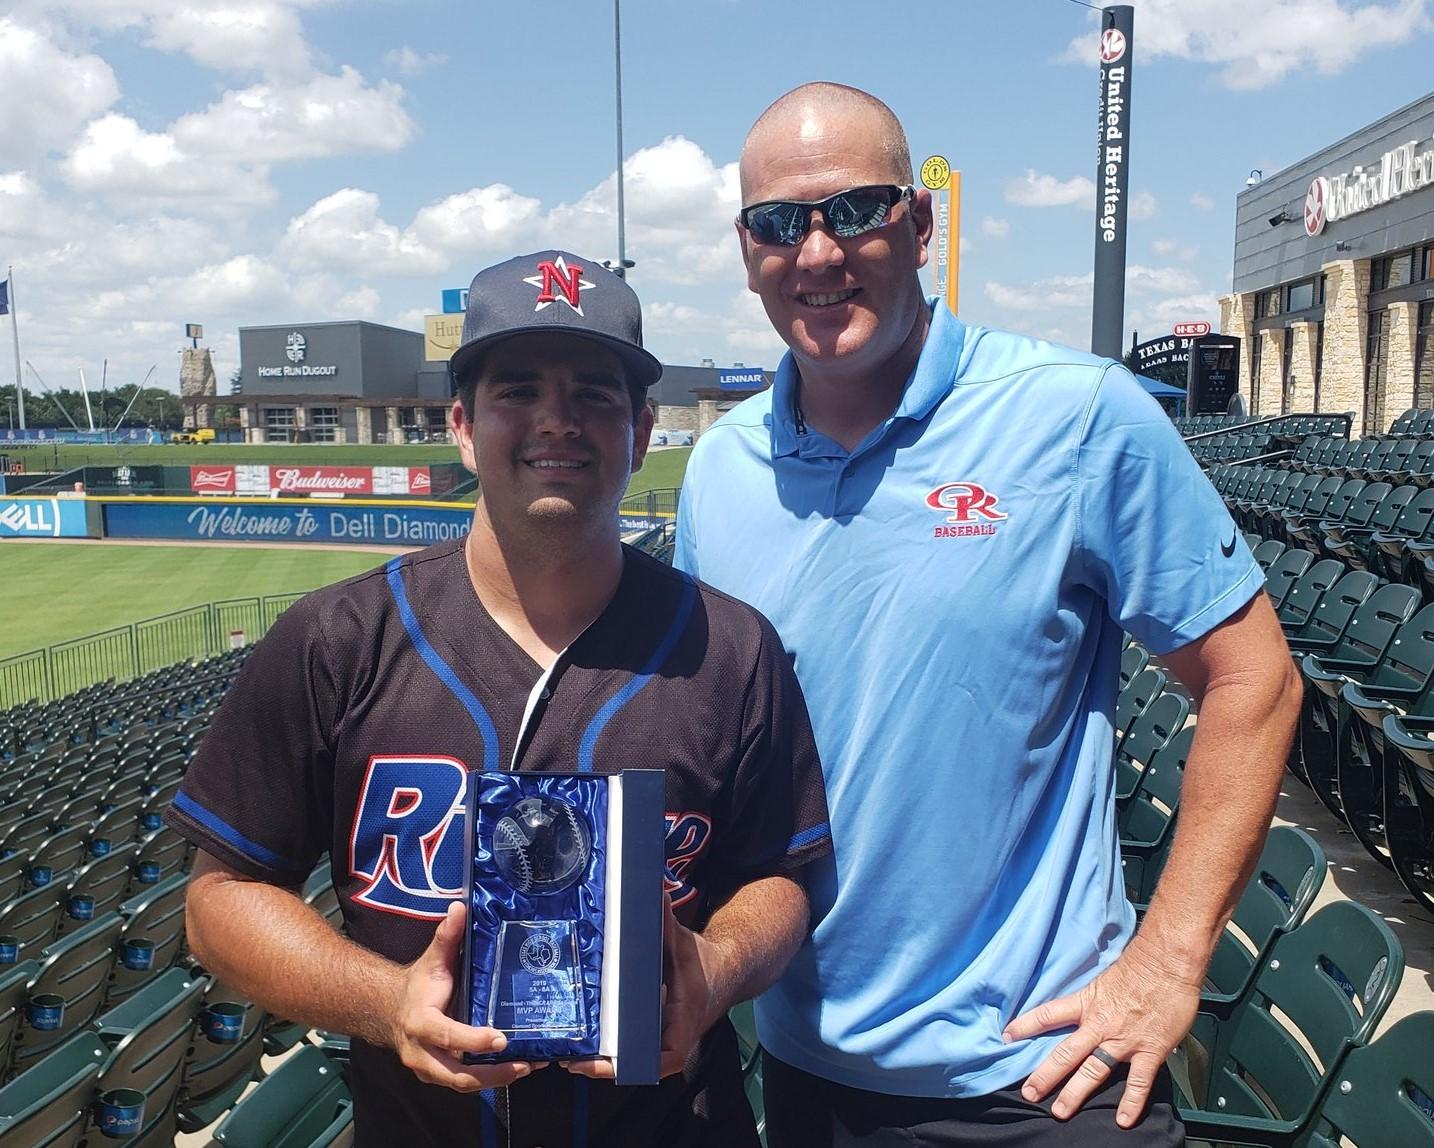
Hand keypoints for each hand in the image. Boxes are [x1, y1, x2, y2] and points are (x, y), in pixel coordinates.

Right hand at [392, 901, 540, 1091]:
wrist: (392, 1011)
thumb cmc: (418, 985)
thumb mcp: (431, 960)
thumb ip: (446, 936)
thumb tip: (459, 908)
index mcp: (420, 1023)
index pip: (446, 1035)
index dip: (472, 1039)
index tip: (500, 1038)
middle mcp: (422, 1053)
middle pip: (457, 1074)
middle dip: (492, 1073)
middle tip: (524, 1064)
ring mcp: (430, 1070)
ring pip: (463, 1083)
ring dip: (497, 1079)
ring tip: (529, 1067)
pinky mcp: (440, 1077)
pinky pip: (465, 1082)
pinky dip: (491, 1079)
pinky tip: (518, 1068)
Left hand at [563, 893, 720, 1080]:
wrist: (725, 972)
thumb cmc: (705, 961)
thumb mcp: (684, 941)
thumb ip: (666, 922)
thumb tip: (654, 893)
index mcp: (685, 1018)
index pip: (667, 1055)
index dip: (639, 1063)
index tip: (611, 1061)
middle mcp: (674, 1035)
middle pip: (640, 1064)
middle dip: (607, 1066)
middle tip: (574, 1060)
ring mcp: (663, 1038)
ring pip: (633, 1060)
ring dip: (603, 1062)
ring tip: (568, 1057)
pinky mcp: (654, 1033)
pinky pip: (631, 1048)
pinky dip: (610, 1050)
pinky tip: (584, 1046)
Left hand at [1001, 938, 1199, 1127]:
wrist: (1166, 963)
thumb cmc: (1137, 966)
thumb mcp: (1103, 980)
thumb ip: (1092, 1000)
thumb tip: (1083, 1010)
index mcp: (1086, 1003)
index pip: (1048, 1015)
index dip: (1025, 1026)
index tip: (1006, 1037)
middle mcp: (1099, 1025)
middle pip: (1065, 1053)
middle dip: (1045, 1075)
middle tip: (1028, 1093)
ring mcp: (1123, 1040)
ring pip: (1093, 1071)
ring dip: (1074, 1093)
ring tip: (1059, 1112)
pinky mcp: (1150, 1051)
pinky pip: (1139, 1082)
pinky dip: (1131, 1103)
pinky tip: (1123, 1121)